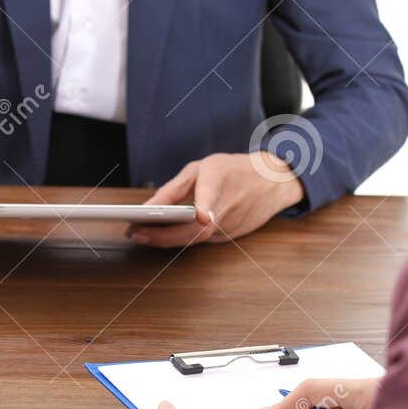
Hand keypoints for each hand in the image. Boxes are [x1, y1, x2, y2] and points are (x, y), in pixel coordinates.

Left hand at [129, 151, 304, 247]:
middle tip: (134, 233)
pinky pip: (201, 241)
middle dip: (162, 235)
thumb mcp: (202, 167)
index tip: (201, 216)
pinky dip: (180, 239)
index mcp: (221, 180)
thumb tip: (147, 208)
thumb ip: (174, 188)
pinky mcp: (231, 238)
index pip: (213, 196)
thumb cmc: (233, 170)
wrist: (274, 182)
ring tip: (139, 233)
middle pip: (195, 229)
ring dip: (165, 239)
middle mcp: (227, 206)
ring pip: (194, 239)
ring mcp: (231, 226)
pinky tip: (161, 235)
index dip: (206, 207)